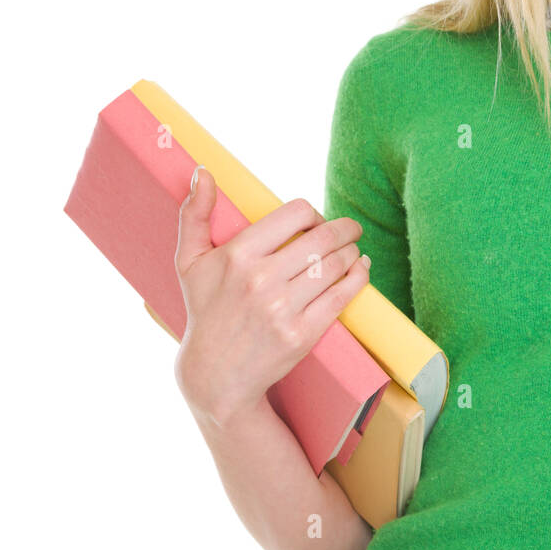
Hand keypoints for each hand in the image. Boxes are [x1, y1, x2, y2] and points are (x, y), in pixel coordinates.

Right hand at [173, 167, 370, 427]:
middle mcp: (261, 281)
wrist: (215, 376)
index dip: (313, 213)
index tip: (314, 222)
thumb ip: (194, 214)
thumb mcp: (190, 262)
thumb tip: (202, 173)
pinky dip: (359, 276)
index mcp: (237, 256)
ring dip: (352, 252)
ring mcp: (283, 310)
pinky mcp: (303, 334)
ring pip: (337, 264)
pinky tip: (360, 268)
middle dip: (345, 229)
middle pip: (324, 237)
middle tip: (350, 230)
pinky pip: (343, 295)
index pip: (297, 212)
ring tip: (352, 250)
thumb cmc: (205, 311)